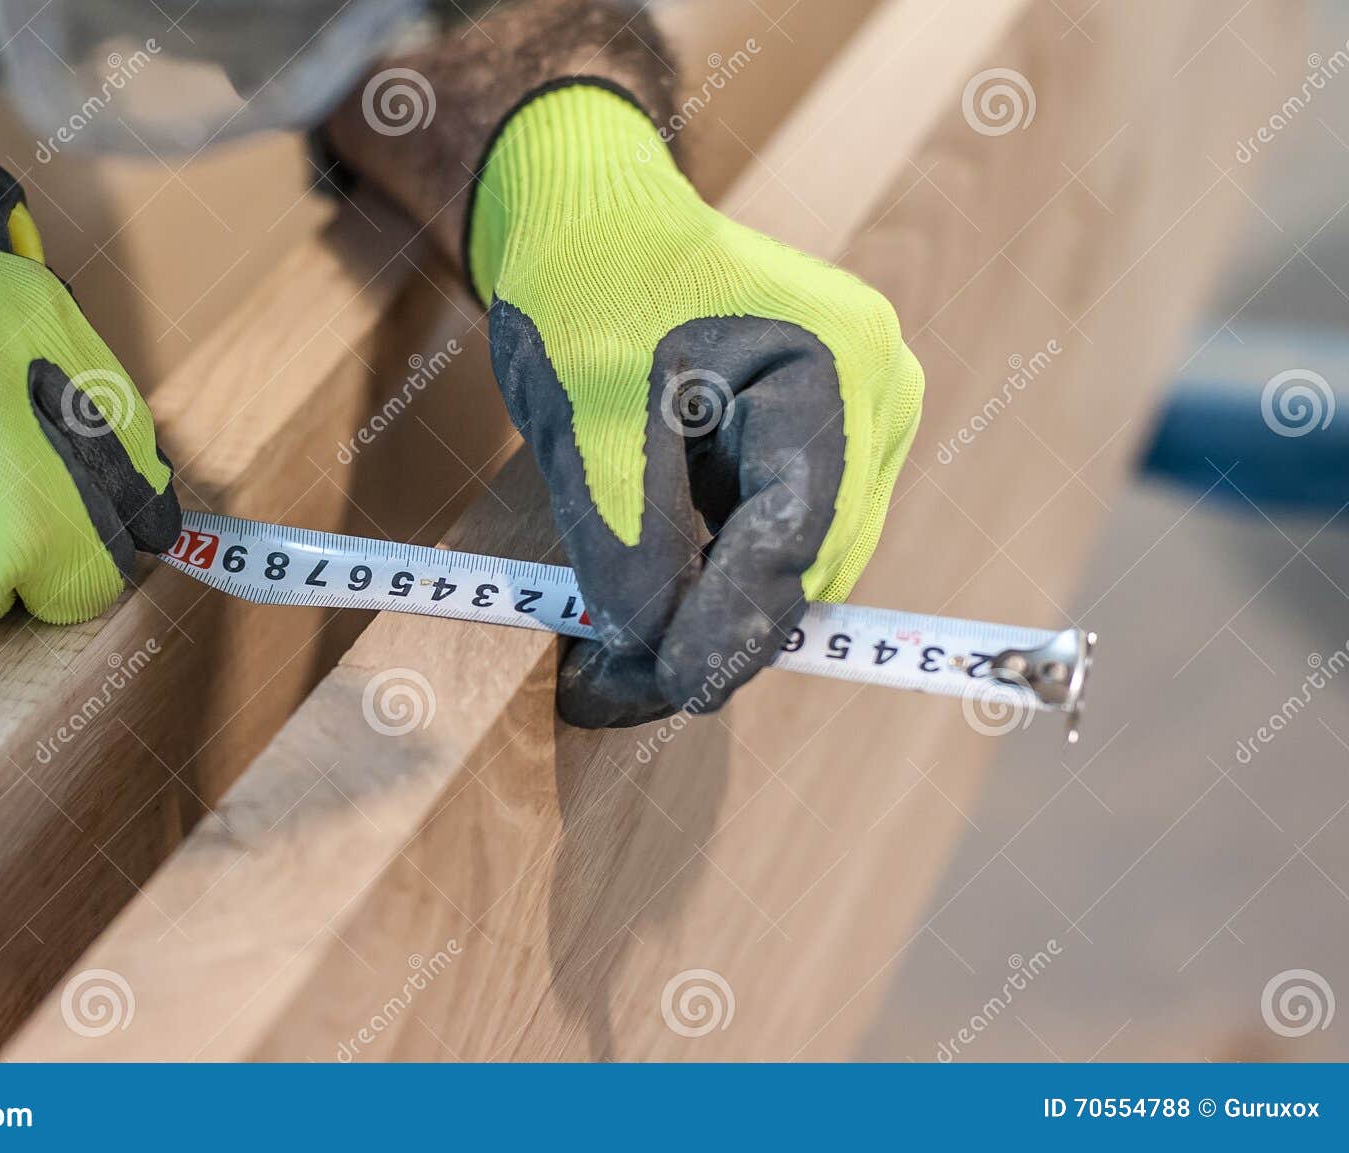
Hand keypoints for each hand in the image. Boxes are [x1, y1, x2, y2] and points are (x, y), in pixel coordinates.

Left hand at [470, 84, 922, 726]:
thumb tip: (658, 662)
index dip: (734, 626)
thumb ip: (633, 547)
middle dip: (717, 631)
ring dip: (712, 614)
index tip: (674, 692)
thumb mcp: (592, 423)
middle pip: (808, 562)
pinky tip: (649, 605)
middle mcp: (872, 397)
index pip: (797, 533)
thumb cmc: (589, 287)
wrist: (587, 224)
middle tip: (617, 688)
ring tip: (615, 661)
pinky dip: (712, 579)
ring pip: (792, 565)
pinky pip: (773, 539)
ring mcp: (856, 423)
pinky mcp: (818, 447)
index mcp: (837, 364)